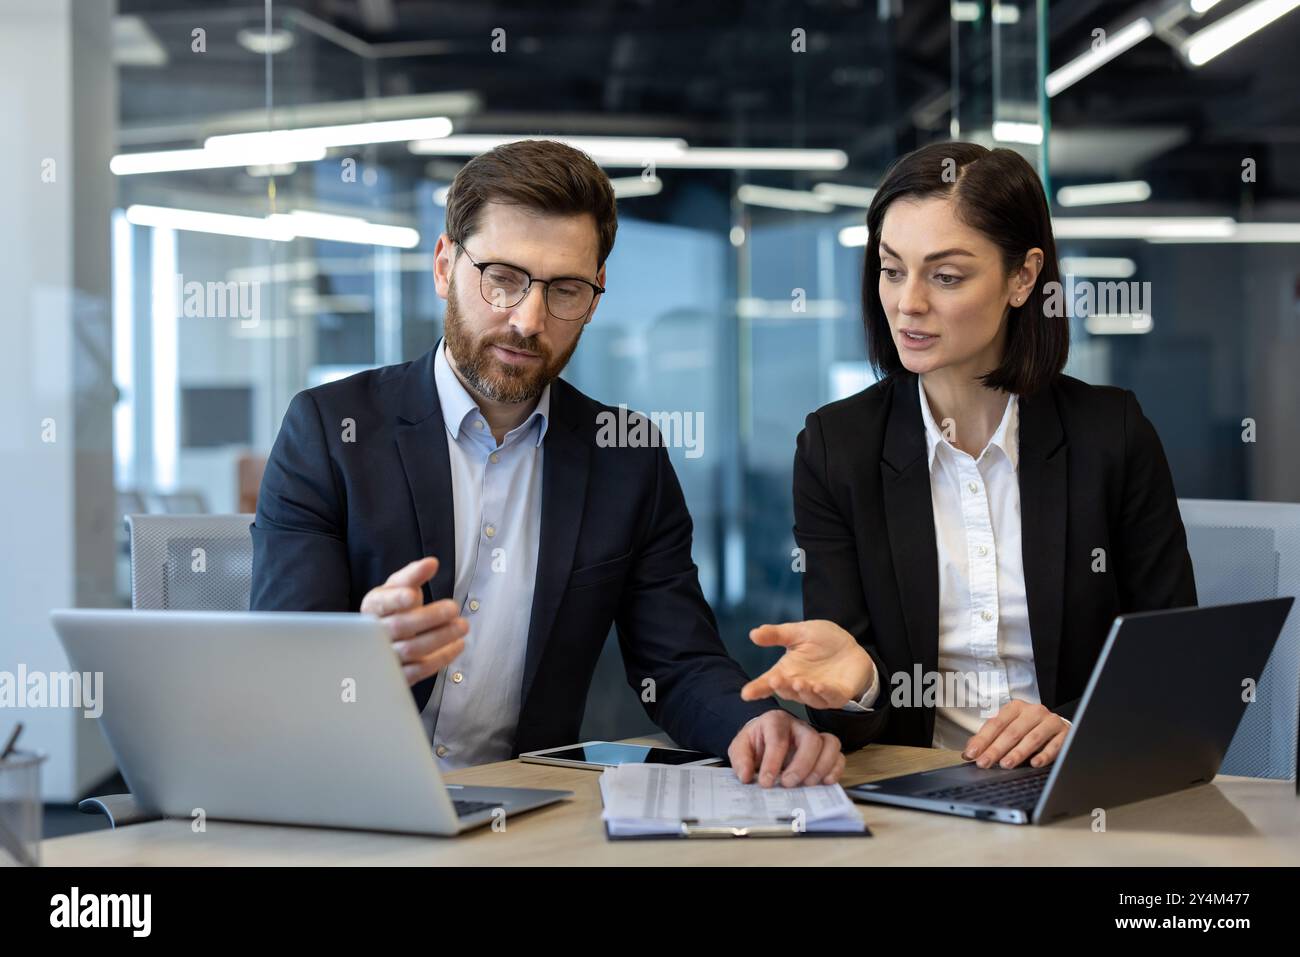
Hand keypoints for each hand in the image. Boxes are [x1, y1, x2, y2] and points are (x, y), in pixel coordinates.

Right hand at [359, 557, 466, 685]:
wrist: (382, 641)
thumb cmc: (393, 609)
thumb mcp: (398, 588)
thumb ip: (413, 575)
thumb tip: (432, 563)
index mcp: (372, 607)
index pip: (381, 603)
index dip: (396, 600)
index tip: (413, 595)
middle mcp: (374, 633)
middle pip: (400, 626)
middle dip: (429, 617)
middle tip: (454, 607)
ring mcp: (385, 657)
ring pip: (411, 650)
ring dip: (440, 637)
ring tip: (462, 626)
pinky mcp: (398, 675)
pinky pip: (419, 671)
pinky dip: (441, 658)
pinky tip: (458, 645)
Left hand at [727, 710, 845, 787]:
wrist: (765, 741)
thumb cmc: (756, 743)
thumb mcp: (741, 747)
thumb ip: (741, 760)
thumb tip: (746, 776)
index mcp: (775, 721)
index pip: (778, 739)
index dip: (773, 762)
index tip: (766, 782)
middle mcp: (799, 725)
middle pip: (810, 739)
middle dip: (801, 765)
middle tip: (788, 784)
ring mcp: (815, 736)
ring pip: (830, 743)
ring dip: (822, 766)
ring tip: (808, 784)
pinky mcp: (825, 749)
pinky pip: (839, 755)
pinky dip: (835, 770)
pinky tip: (825, 782)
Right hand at [739, 620, 874, 709]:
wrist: (850, 646)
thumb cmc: (821, 641)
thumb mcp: (797, 633)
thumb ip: (776, 635)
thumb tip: (753, 633)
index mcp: (787, 672)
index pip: (768, 683)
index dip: (757, 689)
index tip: (746, 693)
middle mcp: (799, 686)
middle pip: (787, 691)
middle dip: (781, 687)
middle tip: (774, 680)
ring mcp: (819, 693)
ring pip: (808, 697)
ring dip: (802, 691)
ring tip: (797, 682)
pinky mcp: (838, 695)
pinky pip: (830, 697)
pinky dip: (824, 692)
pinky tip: (818, 685)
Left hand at [963, 700, 1068, 768]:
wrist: (1058, 727)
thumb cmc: (1028, 729)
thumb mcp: (1008, 728)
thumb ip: (990, 739)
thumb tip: (969, 753)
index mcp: (1015, 708)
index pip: (996, 724)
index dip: (982, 739)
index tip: (971, 754)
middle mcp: (1033, 711)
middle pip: (1012, 732)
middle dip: (996, 749)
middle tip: (984, 763)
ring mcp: (1050, 721)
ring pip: (1032, 738)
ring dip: (1018, 752)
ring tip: (1006, 764)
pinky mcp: (1065, 733)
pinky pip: (1055, 745)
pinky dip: (1044, 755)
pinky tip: (1034, 763)